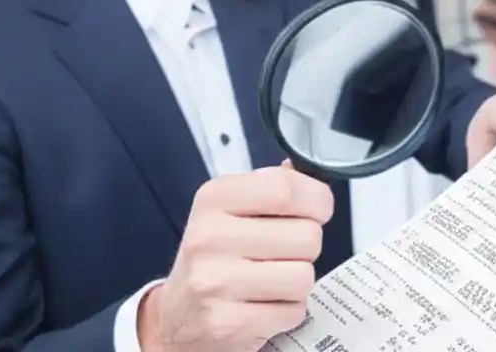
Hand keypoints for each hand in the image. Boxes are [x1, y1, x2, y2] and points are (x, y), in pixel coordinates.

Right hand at [139, 161, 333, 351]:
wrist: (176, 317)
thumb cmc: (213, 257)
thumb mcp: (228, 210)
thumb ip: (269, 188)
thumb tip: (304, 171)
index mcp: (214, 199)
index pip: (286, 188)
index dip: (318, 200)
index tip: (319, 209)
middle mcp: (210, 237)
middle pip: (306, 236)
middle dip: (307, 247)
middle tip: (283, 253)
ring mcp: (216, 283)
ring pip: (304, 276)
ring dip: (298, 282)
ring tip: (272, 280)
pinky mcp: (228, 323)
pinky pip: (292, 311)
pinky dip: (287, 310)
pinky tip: (263, 304)